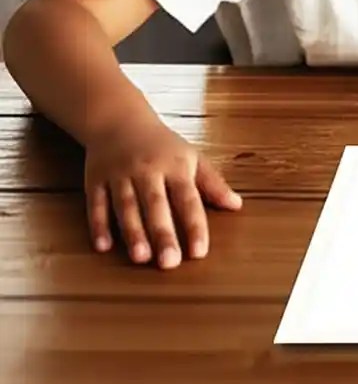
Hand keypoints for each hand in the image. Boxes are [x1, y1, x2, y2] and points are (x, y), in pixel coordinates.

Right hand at [84, 118, 241, 269]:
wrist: (119, 120)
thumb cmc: (162, 145)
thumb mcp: (192, 157)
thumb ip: (213, 183)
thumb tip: (236, 205)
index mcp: (175, 167)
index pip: (188, 199)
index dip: (194, 226)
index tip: (199, 252)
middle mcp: (147, 171)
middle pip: (156, 205)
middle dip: (163, 234)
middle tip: (169, 263)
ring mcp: (119, 175)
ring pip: (126, 206)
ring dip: (132, 232)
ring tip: (141, 258)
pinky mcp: (96, 180)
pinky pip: (96, 204)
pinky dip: (98, 225)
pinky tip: (103, 247)